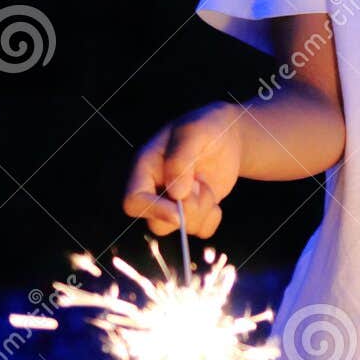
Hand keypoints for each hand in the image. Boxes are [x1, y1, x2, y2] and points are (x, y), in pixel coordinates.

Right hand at [122, 102, 242, 237]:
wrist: (225, 135)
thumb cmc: (206, 128)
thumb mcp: (194, 132)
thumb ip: (181, 159)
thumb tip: (176, 194)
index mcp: (144, 168)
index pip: (133, 201)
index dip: (153, 210)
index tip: (178, 211)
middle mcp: (154, 190)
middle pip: (157, 224)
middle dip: (186, 211)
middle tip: (201, 185)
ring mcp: (173, 203)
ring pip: (181, 229)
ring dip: (201, 211)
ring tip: (205, 184)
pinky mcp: (193, 211)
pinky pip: (202, 231)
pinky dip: (212, 220)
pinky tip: (214, 200)